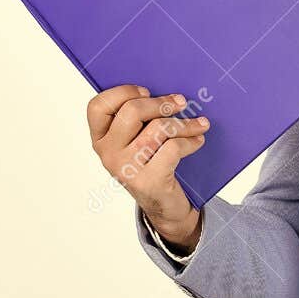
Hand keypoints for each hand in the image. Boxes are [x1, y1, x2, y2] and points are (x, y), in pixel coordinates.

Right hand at [87, 84, 209, 250]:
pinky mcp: (148, 181)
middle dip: (161, 103)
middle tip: (181, 103)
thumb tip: (167, 94)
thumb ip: (139, 119)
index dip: (122, 92)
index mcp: (100, 139)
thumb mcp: (137, 141)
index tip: (147, 91)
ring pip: (158, 129)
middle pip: (132, 111)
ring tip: (200, 124)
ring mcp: (125, 169)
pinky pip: (173, 148)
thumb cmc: (152, 164)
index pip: (98, 106)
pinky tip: (197, 140)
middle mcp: (107, 154)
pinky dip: (190, 141)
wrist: (163, 206)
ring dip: (185, 123)